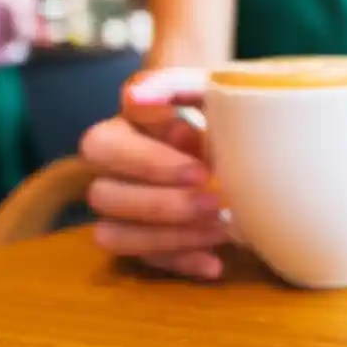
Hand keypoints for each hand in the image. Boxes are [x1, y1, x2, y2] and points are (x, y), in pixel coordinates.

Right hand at [79, 68, 229, 278]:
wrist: (243, 136)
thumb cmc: (222, 110)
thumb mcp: (210, 90)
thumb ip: (176, 84)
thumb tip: (135, 95)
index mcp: (123, 128)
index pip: (107, 146)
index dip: (149, 160)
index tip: (200, 162)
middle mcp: (110, 170)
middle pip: (103, 196)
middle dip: (161, 204)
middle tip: (215, 201)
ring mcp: (119, 208)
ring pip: (111, 234)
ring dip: (167, 237)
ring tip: (220, 229)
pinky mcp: (138, 239)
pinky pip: (143, 263)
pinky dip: (181, 263)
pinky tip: (215, 261)